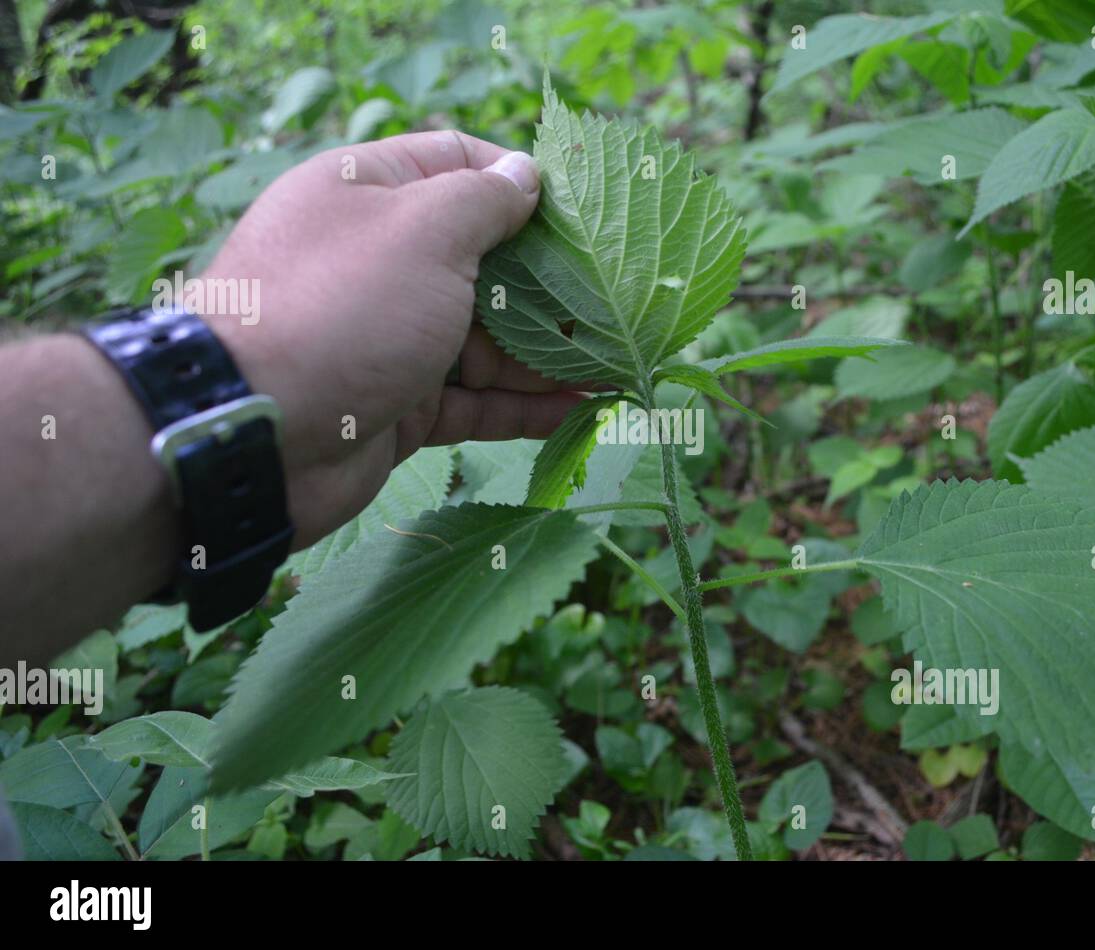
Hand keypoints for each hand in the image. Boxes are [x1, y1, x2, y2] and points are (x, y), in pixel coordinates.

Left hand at [197, 130, 584, 547]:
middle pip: (483, 260)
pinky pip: (475, 400)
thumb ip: (484, 199)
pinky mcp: (400, 405)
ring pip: (487, 338)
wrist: (254, 436)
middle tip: (621, 296)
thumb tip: (526, 173)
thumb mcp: (423, 231)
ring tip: (620, 362)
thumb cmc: (344, 309)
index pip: (456, 163)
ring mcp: (389, 338)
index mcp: (369, 194)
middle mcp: (379, 261)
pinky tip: (583, 409)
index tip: (584, 208)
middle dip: (552, 280)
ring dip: (550, 352)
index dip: (520, 180)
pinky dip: (525, 404)